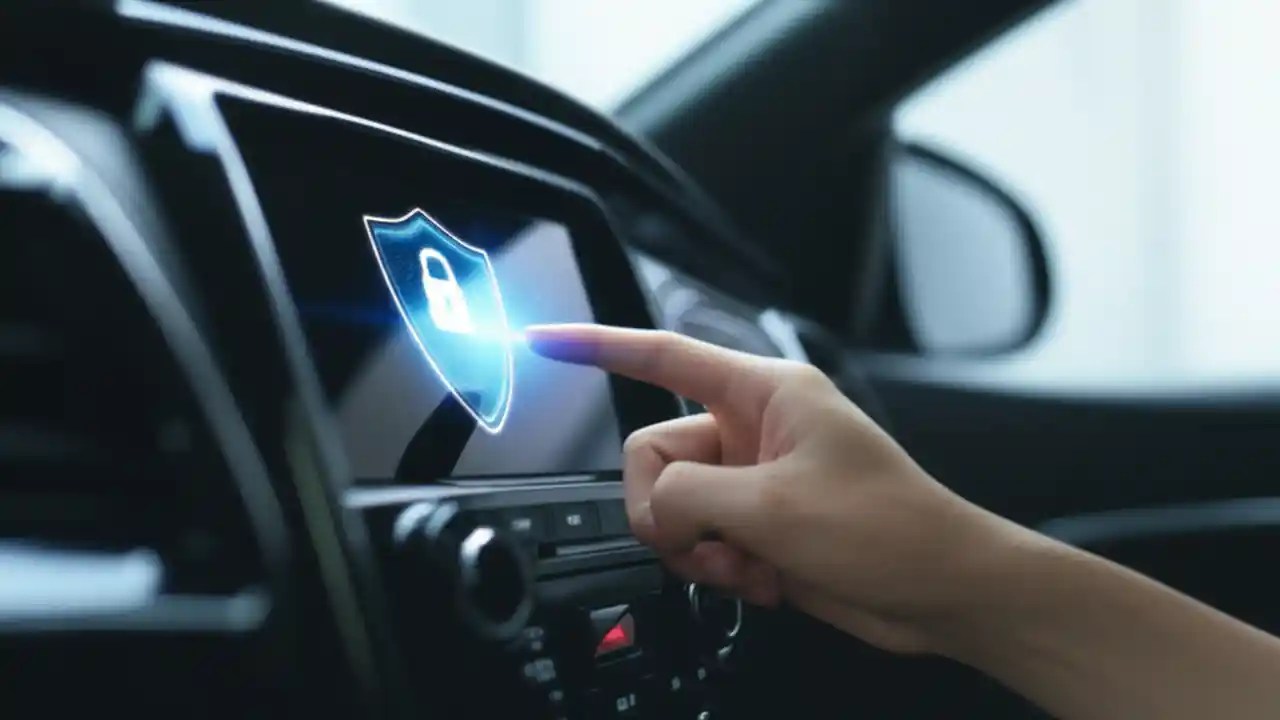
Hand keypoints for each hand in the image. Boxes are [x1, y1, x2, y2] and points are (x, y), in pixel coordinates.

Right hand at [526, 324, 1009, 653]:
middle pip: (653, 456)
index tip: (543, 341)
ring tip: (753, 564)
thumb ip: (691, 495)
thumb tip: (656, 507)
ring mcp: (752, 481)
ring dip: (701, 549)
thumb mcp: (777, 507)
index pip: (661, 356)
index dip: (596, 345)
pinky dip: (722, 568)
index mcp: (763, 394)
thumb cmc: (889, 529)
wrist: (939, 592)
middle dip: (671, 510)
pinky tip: (768, 579)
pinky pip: (699, 542)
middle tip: (709, 539)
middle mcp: (751, 431)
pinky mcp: (757, 526)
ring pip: (673, 508)